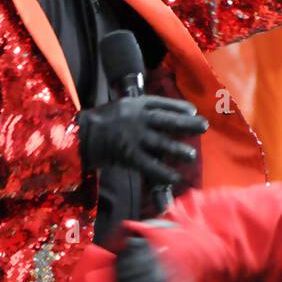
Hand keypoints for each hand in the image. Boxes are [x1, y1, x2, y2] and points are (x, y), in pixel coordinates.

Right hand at [77, 95, 207, 187]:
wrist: (78, 136)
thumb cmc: (99, 123)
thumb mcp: (120, 108)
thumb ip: (138, 111)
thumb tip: (160, 118)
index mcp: (134, 104)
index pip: (161, 104)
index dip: (178, 107)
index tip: (192, 110)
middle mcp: (136, 118)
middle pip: (166, 121)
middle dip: (186, 124)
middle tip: (203, 126)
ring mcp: (133, 137)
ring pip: (162, 143)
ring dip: (178, 150)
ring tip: (191, 155)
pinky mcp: (128, 155)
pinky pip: (150, 165)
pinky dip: (163, 172)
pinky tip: (174, 177)